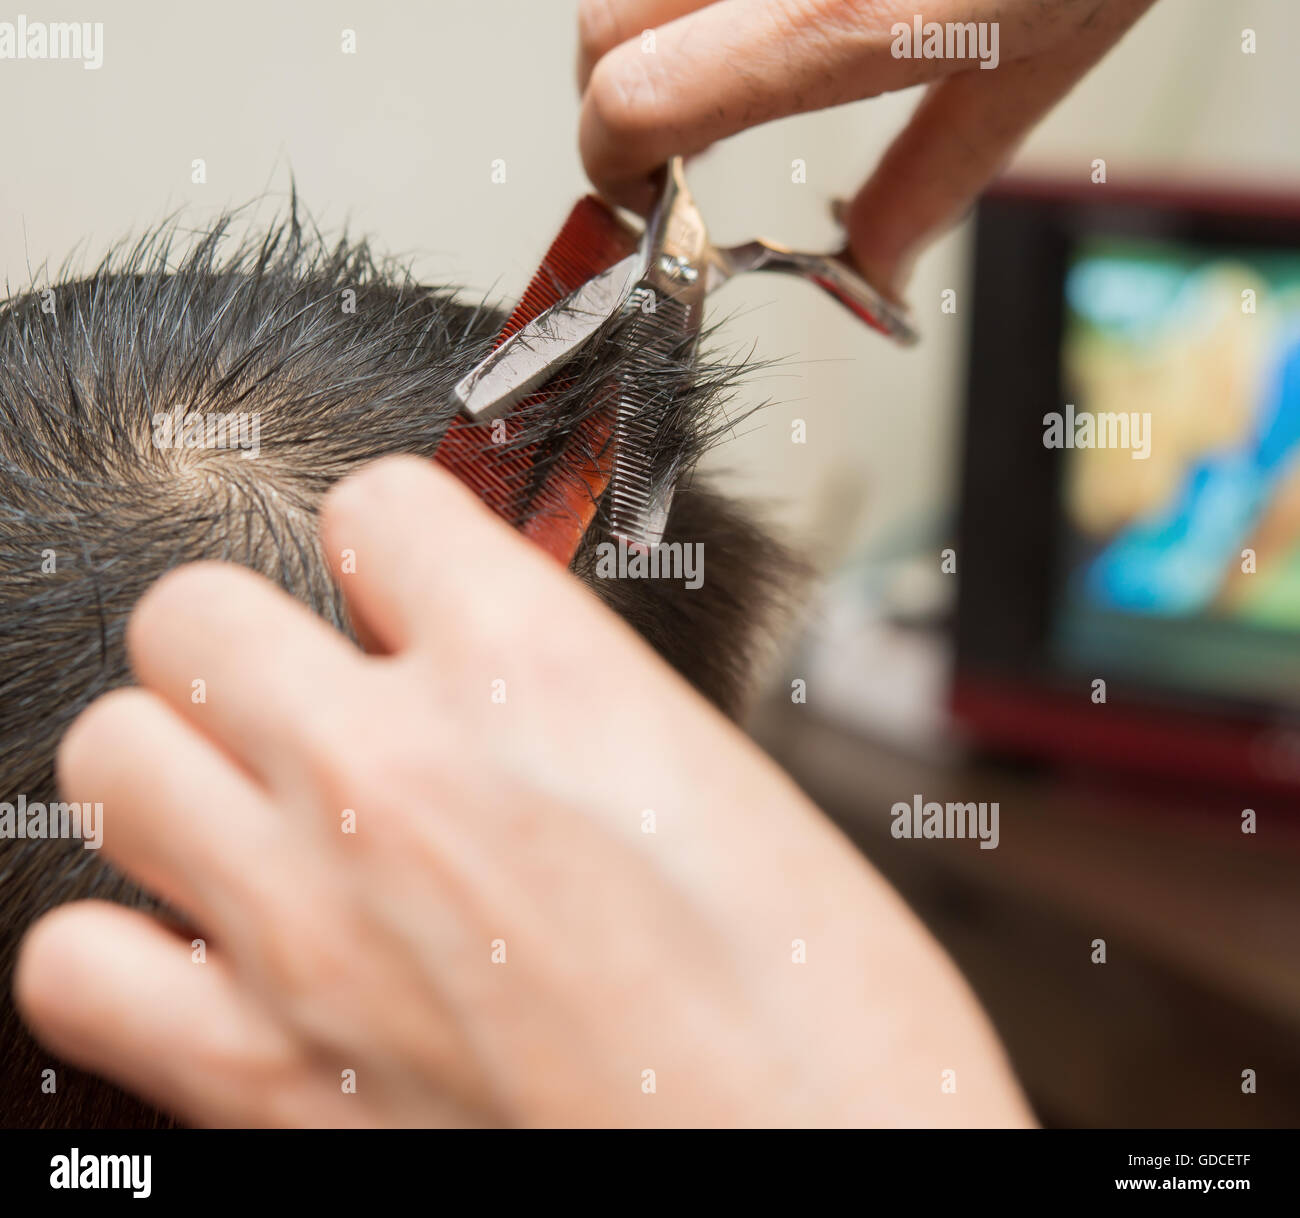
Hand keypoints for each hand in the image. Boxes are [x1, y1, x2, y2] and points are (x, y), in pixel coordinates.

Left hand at [15, 457, 1030, 1126]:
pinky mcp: (255, 1076)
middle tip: (320, 698)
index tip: (407, 593)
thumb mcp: (723, 787)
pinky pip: (77, 964)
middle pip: (195, 613)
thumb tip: (491, 676)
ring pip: (112, 754)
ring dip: (181, 769)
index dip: (395, 548)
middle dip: (256, 642)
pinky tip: (222, 950)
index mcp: (540, 678)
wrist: (824, 1178)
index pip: (378, 507)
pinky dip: (128, 948)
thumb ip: (574, 706)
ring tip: (263, 815)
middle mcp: (396, 779)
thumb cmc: (827, 1020)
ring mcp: (303, 926)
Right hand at [578, 0, 1155, 294]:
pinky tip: (751, 1)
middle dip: (615, 98)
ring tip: (718, 53)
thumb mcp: (1047, 52)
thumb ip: (941, 169)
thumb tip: (879, 262)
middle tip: (674, 138)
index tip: (646, 201)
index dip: (613, 168)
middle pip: (601, 25)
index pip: (637, 100)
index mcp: (846, 10)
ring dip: (649, 25)